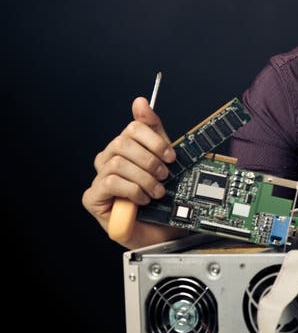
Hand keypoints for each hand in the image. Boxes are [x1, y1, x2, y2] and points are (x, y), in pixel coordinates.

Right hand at [82, 97, 183, 248]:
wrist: (163, 231)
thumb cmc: (163, 197)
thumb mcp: (165, 161)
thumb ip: (154, 131)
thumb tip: (140, 101)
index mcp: (125, 148)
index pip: (133, 127)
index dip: (154, 139)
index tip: (170, 155)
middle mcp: (108, 159)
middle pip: (123, 142)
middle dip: (150, 160)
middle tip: (165, 175)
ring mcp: (99, 178)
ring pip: (118, 162)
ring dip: (144, 178)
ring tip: (157, 191)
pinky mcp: (93, 198)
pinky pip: (110, 182)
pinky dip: (132, 190)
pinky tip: (142, 199)